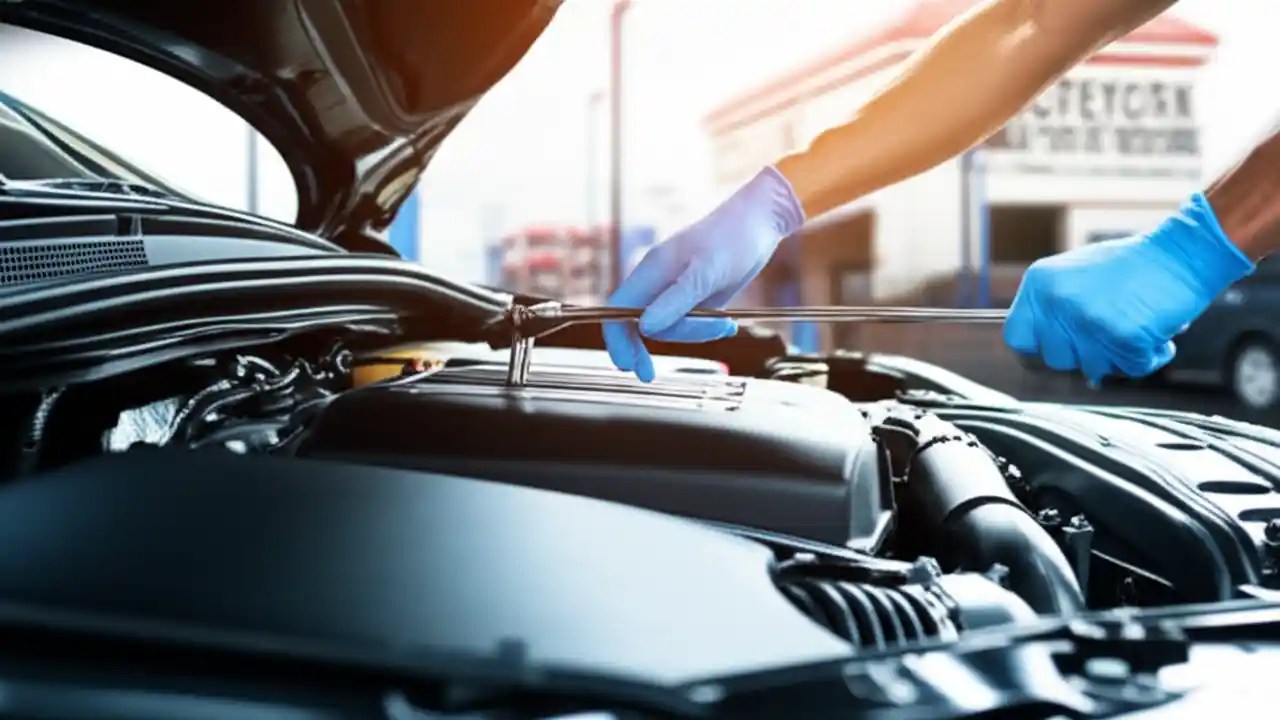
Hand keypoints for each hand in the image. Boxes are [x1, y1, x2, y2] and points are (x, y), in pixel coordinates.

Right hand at [603, 166, 804, 381]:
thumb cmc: (734, 238)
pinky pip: (688, 321)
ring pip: (668, 325)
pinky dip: (704, 328)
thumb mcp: (707, 273)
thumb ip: (676, 301)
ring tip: (726, 325)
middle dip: (649, 346)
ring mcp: (675, 288)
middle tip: (649, 374)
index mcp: (653, 269)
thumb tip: (645, 328)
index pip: (617, 308)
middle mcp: (658, 279)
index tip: (625, 363)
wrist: (761, 222)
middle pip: (638, 322)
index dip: (616, 338)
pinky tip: (727, 323)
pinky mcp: (693, 295)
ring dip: (695, 333)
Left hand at [1004, 192, 1254, 382]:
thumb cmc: (1134, 265)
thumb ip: (1054, 312)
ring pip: (1093, 369)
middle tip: (1111, 328)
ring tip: (1135, 321)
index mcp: (1040, 284)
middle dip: (1084, 353)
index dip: (1036, 350)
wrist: (1183, 252)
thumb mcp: (1075, 276)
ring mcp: (1089, 322)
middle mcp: (1058, 303)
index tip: (1057, 349)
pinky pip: (1132, 369)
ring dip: (1118, 355)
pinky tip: (1157, 330)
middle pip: (1055, 360)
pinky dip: (1150, 356)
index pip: (1016, 337)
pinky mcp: (1123, 338)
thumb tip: (1043, 357)